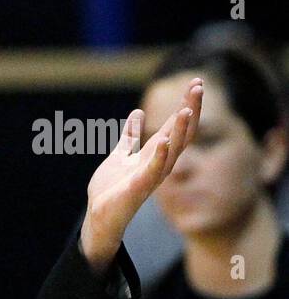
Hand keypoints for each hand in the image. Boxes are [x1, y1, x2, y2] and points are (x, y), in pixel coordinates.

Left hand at [78, 79, 203, 272]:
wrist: (99, 216)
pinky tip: (163, 141)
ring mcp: (151, 176)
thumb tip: (137, 113)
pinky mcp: (139, 188)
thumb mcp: (121, 155)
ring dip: (180, 130)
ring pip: (172, 150)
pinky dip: (159, 156)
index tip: (195, 82)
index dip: (187, 104)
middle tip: (199, 86)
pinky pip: (153, 171)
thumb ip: (130, 137)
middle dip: (191, 109)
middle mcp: (159, 163)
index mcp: (155, 153)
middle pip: (182, 133)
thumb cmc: (112, 188)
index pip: (176, 125)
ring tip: (186, 109)